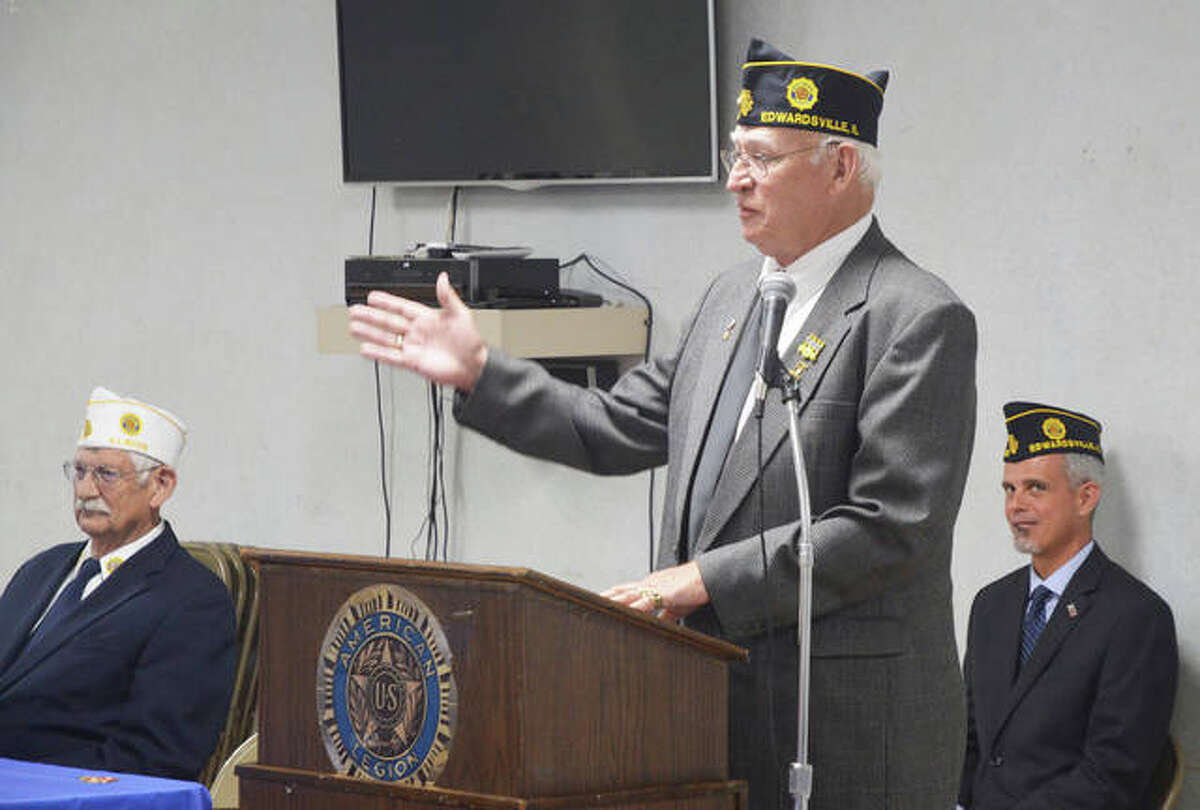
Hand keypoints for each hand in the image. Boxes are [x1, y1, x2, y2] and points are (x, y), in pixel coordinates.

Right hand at [347, 273, 487, 391]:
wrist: (474, 367)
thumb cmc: (472, 343)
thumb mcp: (462, 314)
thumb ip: (448, 296)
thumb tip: (443, 277)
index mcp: (427, 318)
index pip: (401, 306)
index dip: (386, 301)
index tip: (372, 296)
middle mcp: (418, 332)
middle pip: (388, 321)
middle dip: (370, 316)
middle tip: (354, 310)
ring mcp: (414, 347)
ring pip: (386, 338)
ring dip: (369, 333)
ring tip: (353, 327)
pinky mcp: (413, 362)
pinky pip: (391, 357)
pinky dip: (378, 353)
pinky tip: (365, 349)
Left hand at [601, 562, 709, 622]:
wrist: (708, 578)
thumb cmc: (694, 590)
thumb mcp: (676, 607)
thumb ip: (665, 616)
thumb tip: (658, 625)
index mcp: (650, 586)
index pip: (625, 591)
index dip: (610, 596)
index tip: (597, 601)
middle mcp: (648, 585)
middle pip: (620, 591)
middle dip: (604, 598)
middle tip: (586, 604)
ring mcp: (653, 588)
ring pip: (627, 596)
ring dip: (612, 602)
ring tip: (597, 608)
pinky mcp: (663, 594)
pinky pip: (644, 603)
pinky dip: (633, 609)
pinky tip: (623, 614)